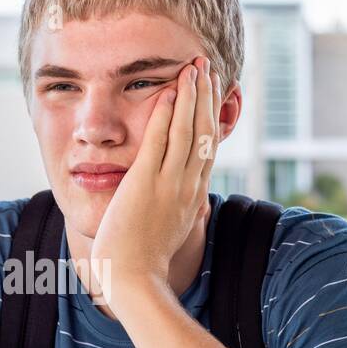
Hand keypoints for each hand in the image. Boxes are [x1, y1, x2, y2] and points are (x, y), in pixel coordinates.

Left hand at [89, 56, 221, 309]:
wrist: (134, 280)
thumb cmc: (144, 263)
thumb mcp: (171, 233)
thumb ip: (181, 214)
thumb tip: (195, 210)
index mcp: (193, 196)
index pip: (208, 147)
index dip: (212, 116)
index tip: (212, 93)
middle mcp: (187, 186)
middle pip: (204, 131)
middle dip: (206, 96)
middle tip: (207, 67)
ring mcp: (169, 184)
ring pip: (187, 130)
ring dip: (190, 96)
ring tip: (192, 68)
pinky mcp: (146, 184)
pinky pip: (159, 142)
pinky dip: (165, 115)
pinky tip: (167, 93)